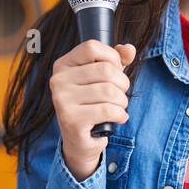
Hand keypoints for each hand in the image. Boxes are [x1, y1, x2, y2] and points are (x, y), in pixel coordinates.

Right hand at [50, 40, 136, 180]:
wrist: (80, 141)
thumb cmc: (92, 104)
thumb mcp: (104, 78)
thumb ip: (117, 60)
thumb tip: (129, 49)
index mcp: (63, 65)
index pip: (92, 47)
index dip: (112, 57)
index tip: (116, 71)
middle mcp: (58, 80)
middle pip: (106, 70)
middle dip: (123, 83)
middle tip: (120, 94)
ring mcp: (62, 100)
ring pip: (109, 91)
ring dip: (122, 101)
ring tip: (118, 107)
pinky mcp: (71, 120)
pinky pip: (108, 110)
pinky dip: (120, 114)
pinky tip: (118, 118)